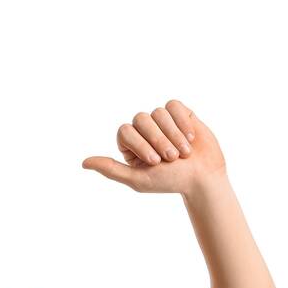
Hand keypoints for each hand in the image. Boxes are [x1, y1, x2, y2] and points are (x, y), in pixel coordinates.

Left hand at [82, 99, 226, 195]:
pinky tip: (190, 138)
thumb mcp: (138, 179)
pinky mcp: (181, 114)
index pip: (125, 130)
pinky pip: (174, 105)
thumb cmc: (171, 181)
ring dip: (173, 134)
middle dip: (158, 139)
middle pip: (141, 118)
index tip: (155, 161)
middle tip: (171, 158)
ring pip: (158, 112)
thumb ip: (111, 169)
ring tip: (183, 152)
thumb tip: (84, 163)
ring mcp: (162, 121)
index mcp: (130, 145)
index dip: (140, 144)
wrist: (203, 177)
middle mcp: (144, 130)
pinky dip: (182, 122)